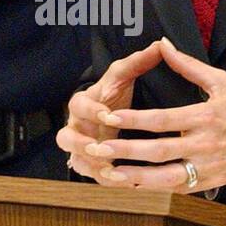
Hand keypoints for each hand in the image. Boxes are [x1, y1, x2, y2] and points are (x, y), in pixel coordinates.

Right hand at [56, 41, 163, 184]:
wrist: (109, 115)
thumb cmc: (115, 94)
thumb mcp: (124, 77)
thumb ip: (138, 63)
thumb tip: (160, 44)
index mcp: (83, 103)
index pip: (78, 104)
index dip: (91, 110)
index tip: (108, 113)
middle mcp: (77, 126)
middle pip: (65, 137)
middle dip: (80, 143)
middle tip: (98, 147)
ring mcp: (80, 147)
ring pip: (75, 159)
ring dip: (90, 165)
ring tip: (109, 170)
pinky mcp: (89, 163)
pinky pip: (91, 174)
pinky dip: (104, 178)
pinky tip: (122, 181)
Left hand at [69, 36, 225, 192]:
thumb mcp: (222, 81)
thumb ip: (188, 66)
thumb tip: (163, 45)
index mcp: (205, 117)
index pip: (162, 120)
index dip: (133, 119)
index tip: (109, 117)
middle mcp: (204, 144)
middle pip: (158, 150)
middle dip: (125, 150)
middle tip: (98, 147)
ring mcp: (207, 167)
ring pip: (164, 176)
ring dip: (135, 176)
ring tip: (109, 173)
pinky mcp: (208, 183)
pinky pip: (176, 188)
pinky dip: (153, 188)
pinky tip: (132, 185)